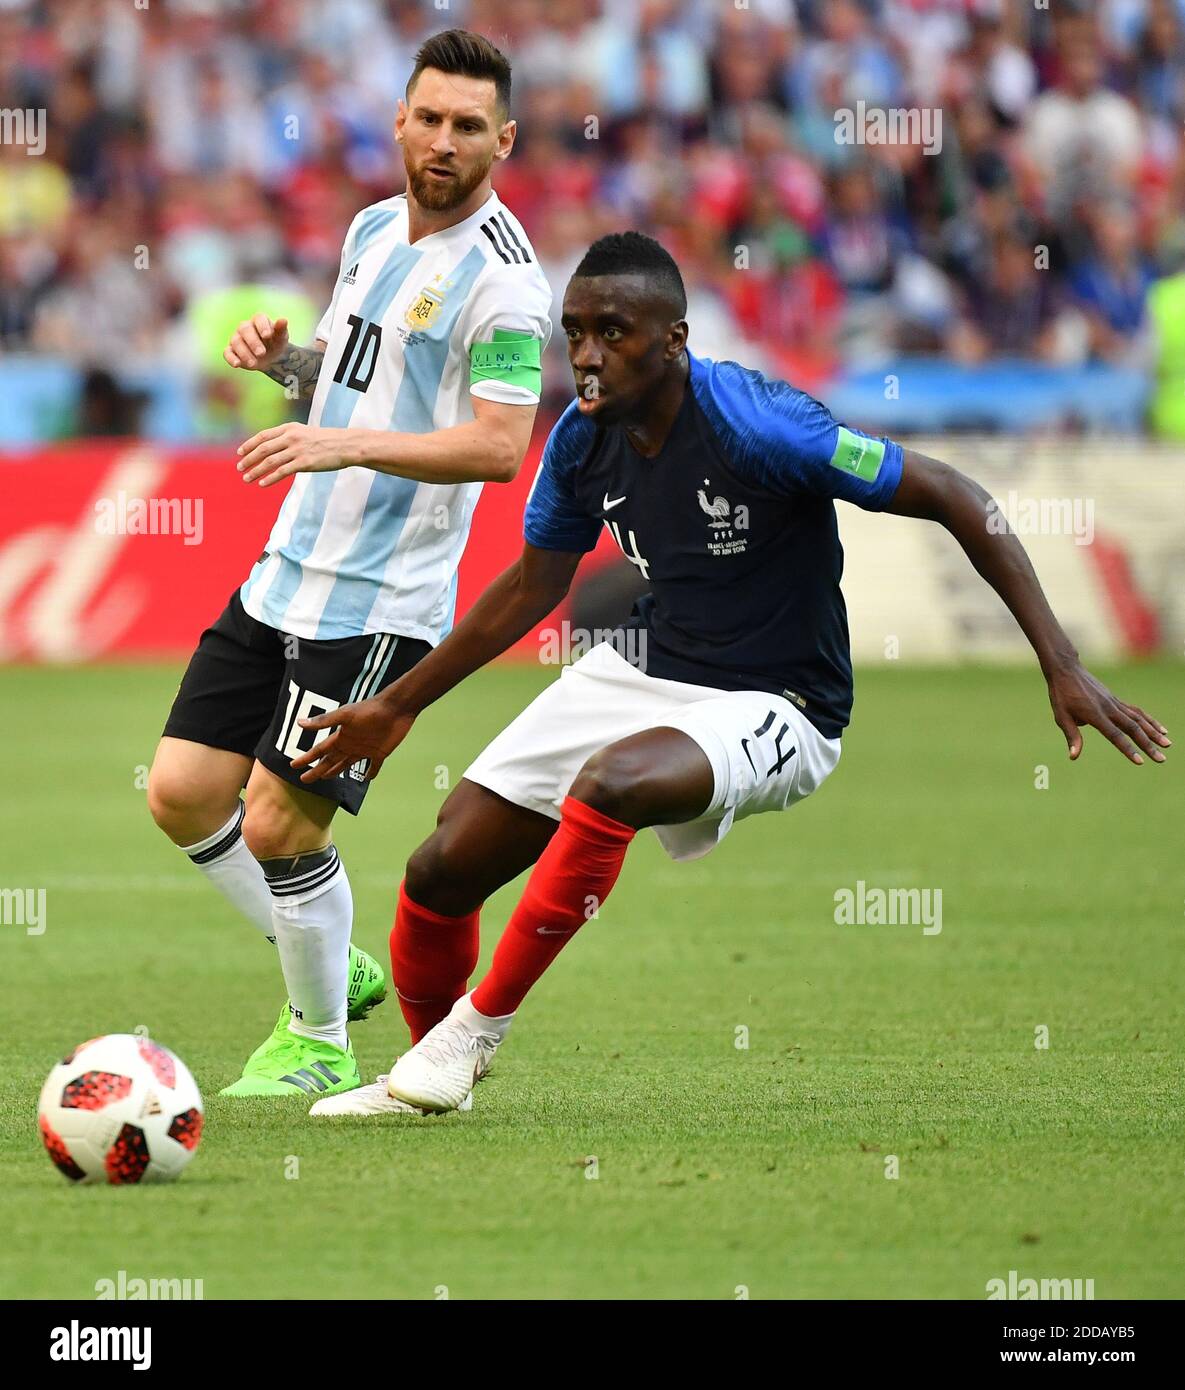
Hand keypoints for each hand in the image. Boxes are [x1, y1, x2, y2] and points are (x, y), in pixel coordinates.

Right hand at [224, 314, 288, 370]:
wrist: (272, 357)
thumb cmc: (276, 343)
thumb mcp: (281, 338)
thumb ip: (281, 329)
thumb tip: (283, 320)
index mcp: (259, 321)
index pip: (259, 319)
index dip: (262, 326)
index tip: (268, 336)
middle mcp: (245, 327)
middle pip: (245, 329)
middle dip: (253, 342)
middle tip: (262, 353)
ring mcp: (237, 338)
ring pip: (236, 342)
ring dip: (244, 353)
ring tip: (254, 364)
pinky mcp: (232, 350)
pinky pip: (227, 352)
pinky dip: (231, 358)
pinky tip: (237, 365)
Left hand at [237, 424, 355, 486]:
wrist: (345, 445)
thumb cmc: (327, 440)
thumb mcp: (305, 432)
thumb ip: (289, 437)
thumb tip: (275, 448)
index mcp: (289, 428)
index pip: (263, 436)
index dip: (249, 444)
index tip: (240, 453)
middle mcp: (291, 438)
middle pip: (263, 449)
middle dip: (248, 459)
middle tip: (239, 468)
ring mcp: (297, 450)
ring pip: (269, 462)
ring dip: (255, 471)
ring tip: (246, 479)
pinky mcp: (304, 463)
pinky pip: (282, 472)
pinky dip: (270, 478)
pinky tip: (262, 484)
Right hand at [290, 694, 416, 782]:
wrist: (394, 709)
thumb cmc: (369, 710)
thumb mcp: (345, 715)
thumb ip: (324, 721)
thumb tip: (299, 723)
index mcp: (340, 737)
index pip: (319, 751)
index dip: (307, 759)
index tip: (294, 766)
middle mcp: (350, 745)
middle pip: (330, 761)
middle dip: (317, 770)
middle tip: (305, 780)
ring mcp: (364, 750)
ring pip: (346, 764)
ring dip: (336, 771)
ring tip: (326, 778)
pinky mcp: (380, 753)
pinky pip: (374, 766)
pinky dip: (370, 773)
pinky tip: (366, 779)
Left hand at [1048, 662, 1169, 764]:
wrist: (1067, 670)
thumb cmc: (1061, 695)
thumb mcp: (1061, 716)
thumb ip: (1072, 736)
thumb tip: (1074, 756)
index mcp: (1095, 715)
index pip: (1115, 735)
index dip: (1128, 749)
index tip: (1140, 761)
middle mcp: (1109, 709)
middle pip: (1133, 729)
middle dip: (1148, 745)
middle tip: (1161, 759)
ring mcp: (1114, 703)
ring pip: (1139, 719)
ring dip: (1154, 732)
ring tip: (1167, 744)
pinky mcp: (1116, 700)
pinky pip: (1136, 711)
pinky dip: (1149, 720)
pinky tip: (1159, 728)